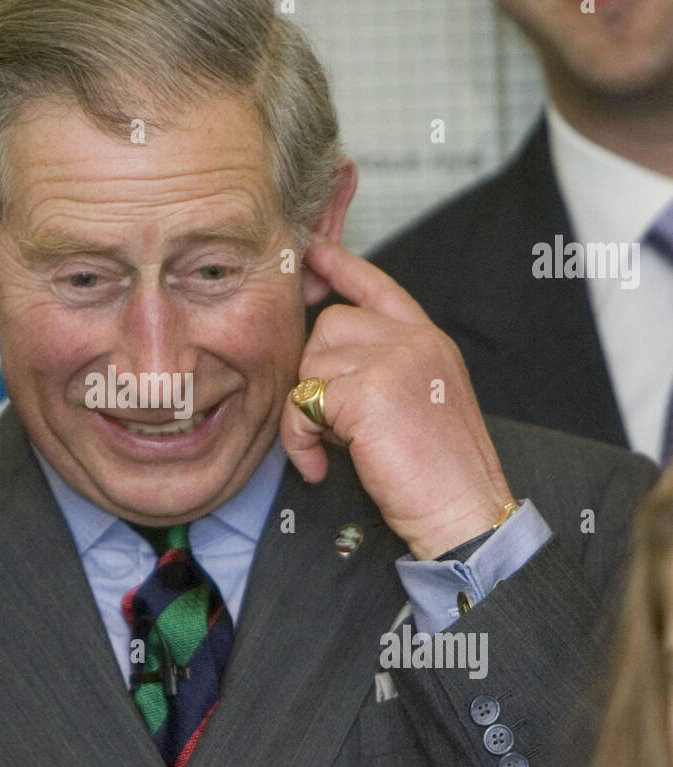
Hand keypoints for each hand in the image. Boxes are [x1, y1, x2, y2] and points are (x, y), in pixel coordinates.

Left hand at [282, 241, 513, 559]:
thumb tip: (326, 362)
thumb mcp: (421, 404)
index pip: (380, 288)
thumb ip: (385, 370)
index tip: (315, 252)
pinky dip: (300, 439)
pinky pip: (303, 403)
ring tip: (335, 448)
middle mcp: (416, 341)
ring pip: (311, 363)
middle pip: (329, 325)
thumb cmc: (441, 474)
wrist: (465, 514)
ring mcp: (395, 360)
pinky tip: (323, 466)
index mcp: (430, 342)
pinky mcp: (368, 391)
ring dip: (307, 411)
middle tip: (333, 425)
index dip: (343, 268)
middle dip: (316, 374)